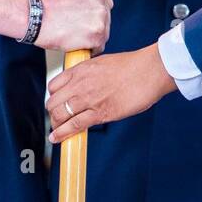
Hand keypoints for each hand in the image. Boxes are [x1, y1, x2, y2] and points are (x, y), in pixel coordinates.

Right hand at [37, 0, 112, 52]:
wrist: (35, 17)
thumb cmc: (45, 4)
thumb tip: (90, 3)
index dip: (93, 10)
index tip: (84, 17)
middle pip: (105, 15)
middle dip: (93, 22)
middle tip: (78, 28)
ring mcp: (100, 15)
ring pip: (104, 31)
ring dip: (92, 36)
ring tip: (75, 37)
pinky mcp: (98, 33)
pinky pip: (99, 45)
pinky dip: (90, 49)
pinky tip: (78, 46)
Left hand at [45, 44, 176, 140]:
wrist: (149, 71)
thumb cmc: (132, 66)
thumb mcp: (103, 62)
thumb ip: (90, 73)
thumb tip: (85, 82)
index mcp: (81, 69)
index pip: (54, 85)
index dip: (53, 96)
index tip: (57, 101)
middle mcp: (81, 83)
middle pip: (53, 102)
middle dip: (53, 112)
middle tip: (57, 118)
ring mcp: (89, 99)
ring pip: (60, 115)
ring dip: (56, 125)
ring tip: (56, 131)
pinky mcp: (100, 113)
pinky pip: (74, 126)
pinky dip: (62, 134)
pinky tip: (57, 138)